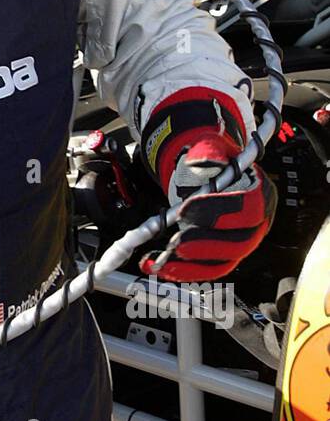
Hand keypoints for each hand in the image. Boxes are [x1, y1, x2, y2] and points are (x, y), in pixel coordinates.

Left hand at [140, 89, 275, 281]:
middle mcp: (257, 223)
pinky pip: (210, 270)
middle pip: (240, 243)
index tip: (185, 211)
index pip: (249, 207)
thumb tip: (198, 159)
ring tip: (161, 262)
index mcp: (259, 193)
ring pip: (224, 262)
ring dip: (191, 266)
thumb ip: (207, 152)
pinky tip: (161, 267)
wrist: (206, 173)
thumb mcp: (210, 148)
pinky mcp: (226, 256)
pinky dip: (185, 272)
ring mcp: (243, 242)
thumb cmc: (211, 162)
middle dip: (205, 246)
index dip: (219, 212)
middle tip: (175, 244)